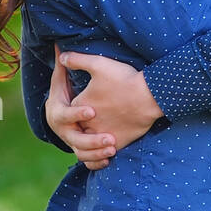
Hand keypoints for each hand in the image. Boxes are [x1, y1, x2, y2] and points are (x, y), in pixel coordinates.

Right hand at [45, 49, 117, 167]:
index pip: (64, 115)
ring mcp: (75, 141)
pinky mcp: (87, 150)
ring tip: (113, 147)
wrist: (92, 104)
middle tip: (110, 137)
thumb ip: (73, 61)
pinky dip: (98, 162)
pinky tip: (110, 157)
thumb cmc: (86, 86)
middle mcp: (64, 130)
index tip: (92, 110)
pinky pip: (89, 162)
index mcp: (58, 111)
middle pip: (74, 140)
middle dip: (91, 140)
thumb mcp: (83, 73)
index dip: (76, 114)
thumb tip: (61, 45)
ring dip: (96, 153)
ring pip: (82, 154)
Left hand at [59, 50, 163, 168]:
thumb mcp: (98, 64)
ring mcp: (101, 136)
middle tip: (93, 117)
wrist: (149, 96)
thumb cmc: (124, 79)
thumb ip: (77, 60)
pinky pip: (105, 153)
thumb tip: (61, 57)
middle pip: (79, 127)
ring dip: (93, 139)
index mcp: (79, 105)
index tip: (87, 100)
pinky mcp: (116, 144)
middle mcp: (87, 124)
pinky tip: (110, 145)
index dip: (78, 105)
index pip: (71, 109)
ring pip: (90, 143)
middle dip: (83, 123)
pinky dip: (105, 152)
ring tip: (101, 132)